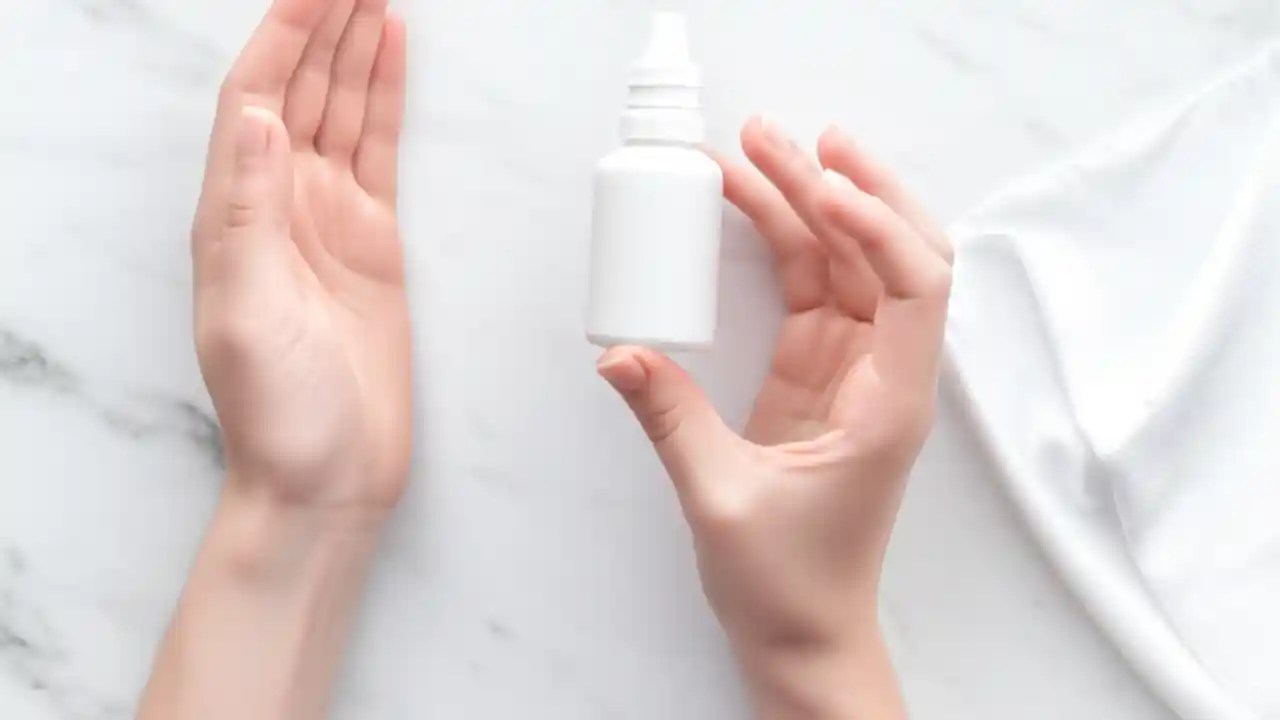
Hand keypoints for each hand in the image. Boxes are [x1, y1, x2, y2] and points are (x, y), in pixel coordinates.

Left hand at [141, 4, 408, 716]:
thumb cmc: (278, 411)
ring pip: (340, 108)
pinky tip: (392, 58)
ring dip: (353, 46)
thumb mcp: (247, 312)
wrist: (326, 475)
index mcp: (237, 212)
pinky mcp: (373, 240)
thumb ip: (248, 212)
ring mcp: (328, 218)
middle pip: (298, 87)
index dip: (284, 34)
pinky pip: (378, 150)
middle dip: (323, 22)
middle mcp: (278, 203)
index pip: (255, 96)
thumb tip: (257, 118)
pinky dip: (385, 99)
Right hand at [598, 117, 951, 716]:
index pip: (917, 289)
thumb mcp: (720, 499)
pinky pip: (811, 286)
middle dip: (845, 186)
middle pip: (889, 253)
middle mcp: (885, 372)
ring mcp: (853, 367)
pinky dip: (786, 241)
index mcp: (890, 404)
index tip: (821, 187)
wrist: (802, 631)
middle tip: (780, 137)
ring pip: (848, 260)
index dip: (879, 226)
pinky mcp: (818, 370)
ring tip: (755, 149)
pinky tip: (751, 205)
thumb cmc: (787, 584)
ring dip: (810, 201)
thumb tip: (619, 353)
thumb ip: (670, 419)